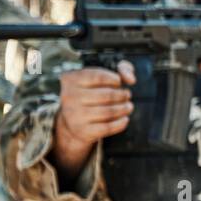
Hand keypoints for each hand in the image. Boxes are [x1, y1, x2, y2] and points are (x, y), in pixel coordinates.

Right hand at [52, 61, 135, 181]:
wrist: (73, 122)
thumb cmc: (91, 94)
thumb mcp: (100, 76)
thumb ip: (121, 69)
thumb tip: (131, 79)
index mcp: (71, 79)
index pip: (98, 76)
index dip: (115, 79)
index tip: (119, 82)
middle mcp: (69, 97)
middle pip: (107, 95)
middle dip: (122, 95)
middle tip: (126, 95)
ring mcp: (75, 115)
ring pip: (109, 111)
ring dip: (124, 109)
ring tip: (128, 106)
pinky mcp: (82, 130)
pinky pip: (108, 127)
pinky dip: (121, 123)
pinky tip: (124, 118)